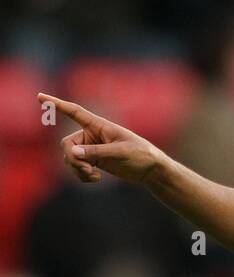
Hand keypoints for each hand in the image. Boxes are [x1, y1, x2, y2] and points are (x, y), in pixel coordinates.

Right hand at [38, 94, 161, 185]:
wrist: (150, 170)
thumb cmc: (141, 154)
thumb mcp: (120, 152)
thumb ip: (97, 152)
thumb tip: (74, 153)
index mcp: (99, 125)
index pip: (74, 112)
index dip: (57, 104)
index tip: (40, 97)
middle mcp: (91, 135)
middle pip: (67, 145)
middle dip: (73, 159)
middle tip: (87, 170)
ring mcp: (91, 149)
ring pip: (70, 158)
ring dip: (77, 170)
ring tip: (93, 177)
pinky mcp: (93, 162)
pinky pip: (77, 168)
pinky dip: (82, 175)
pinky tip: (96, 179)